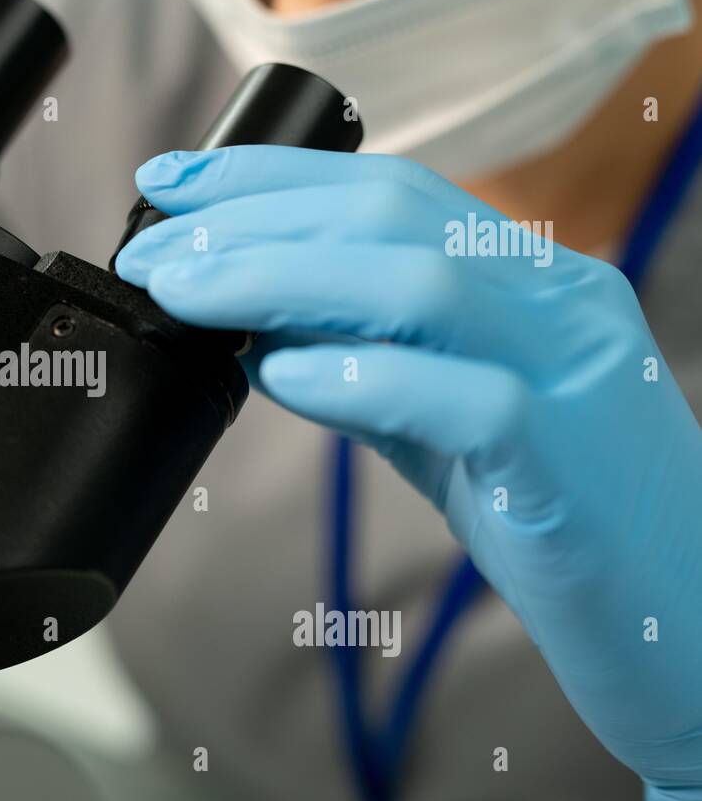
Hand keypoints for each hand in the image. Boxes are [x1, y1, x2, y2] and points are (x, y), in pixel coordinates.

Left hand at [116, 146, 701, 800]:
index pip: (384, 190)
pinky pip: (465, 396)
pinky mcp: (567, 461)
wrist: (682, 620)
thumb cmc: (559, 511)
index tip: (169, 188)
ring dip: (278, 279)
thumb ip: (369, 364)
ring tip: (186, 295)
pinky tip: (281, 373)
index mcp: (528, 277)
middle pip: (387, 215)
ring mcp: (573, 373)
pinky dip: (360, 375)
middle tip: (152, 250)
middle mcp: (557, 301)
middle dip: (248, 221)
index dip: (263, 180)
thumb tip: (255, 327)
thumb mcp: (450, 418)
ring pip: (418, 283)